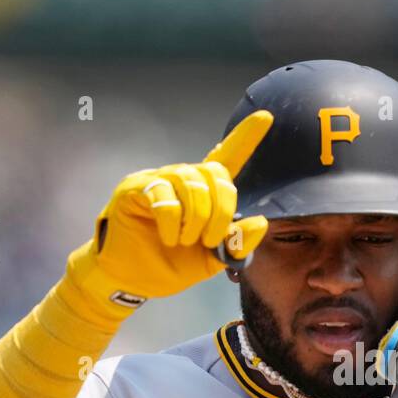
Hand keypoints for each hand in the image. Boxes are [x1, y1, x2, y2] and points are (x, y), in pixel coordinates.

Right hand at [66, 110, 272, 309]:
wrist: (131, 281)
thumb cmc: (170, 266)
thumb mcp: (212, 260)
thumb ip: (237, 243)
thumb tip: (260, 222)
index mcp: (204, 193)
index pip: (227, 158)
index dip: (245, 137)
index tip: (266, 116)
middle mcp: (182, 180)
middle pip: (215, 173)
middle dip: (222, 209)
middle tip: (211, 240)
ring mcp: (158, 180)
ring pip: (191, 182)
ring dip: (196, 217)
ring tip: (185, 240)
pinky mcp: (135, 189)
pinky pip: (164, 196)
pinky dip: (172, 221)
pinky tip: (168, 238)